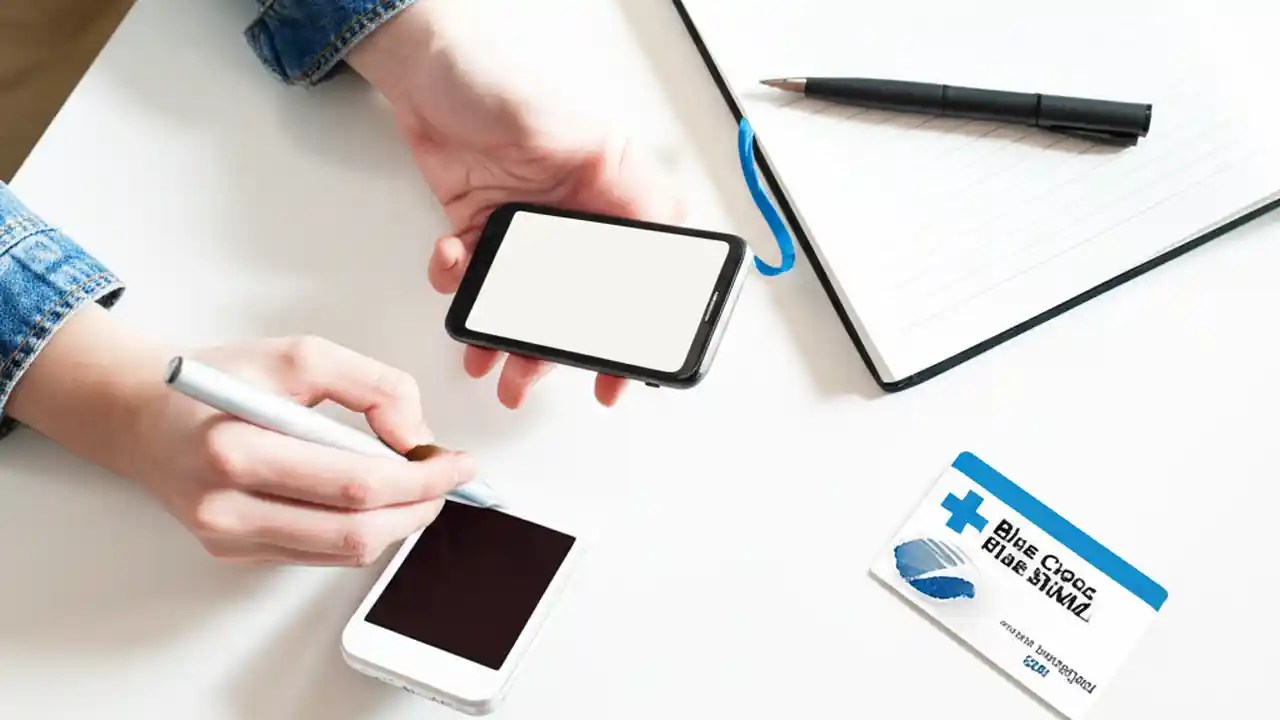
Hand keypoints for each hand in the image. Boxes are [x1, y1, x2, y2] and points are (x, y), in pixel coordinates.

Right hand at [7, 306, 473, 565]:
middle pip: (355, 530)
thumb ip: (370, 385)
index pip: (355, 483)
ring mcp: (227, 537)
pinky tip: (375, 502)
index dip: (421, 479)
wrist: (143, 414)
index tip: (457, 462)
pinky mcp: (233, 552)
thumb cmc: (221, 379)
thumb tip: (417, 435)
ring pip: (343, 551)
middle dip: (418, 507)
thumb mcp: (298, 356)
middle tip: (447, 480)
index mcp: (235, 449)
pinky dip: (361, 531)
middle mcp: (225, 505)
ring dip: (396, 523)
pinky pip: (319, 554)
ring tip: (418, 489)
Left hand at [348, 3, 681, 408]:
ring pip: (516, 305)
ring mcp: (520, 230)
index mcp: (607, 203)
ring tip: (486, 360)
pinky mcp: (477, 229)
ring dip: (499, 336)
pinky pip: (470, 279)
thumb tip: (672, 243)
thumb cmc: (502, 86)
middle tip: (531, 382)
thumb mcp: (586, 140)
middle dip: (549, 353)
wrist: (424, 75)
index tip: (614, 376)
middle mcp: (567, 222)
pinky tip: (452, 262)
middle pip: (568, 307)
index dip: (625, 336)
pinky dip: (457, 284)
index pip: (630, 282)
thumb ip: (633, 192)